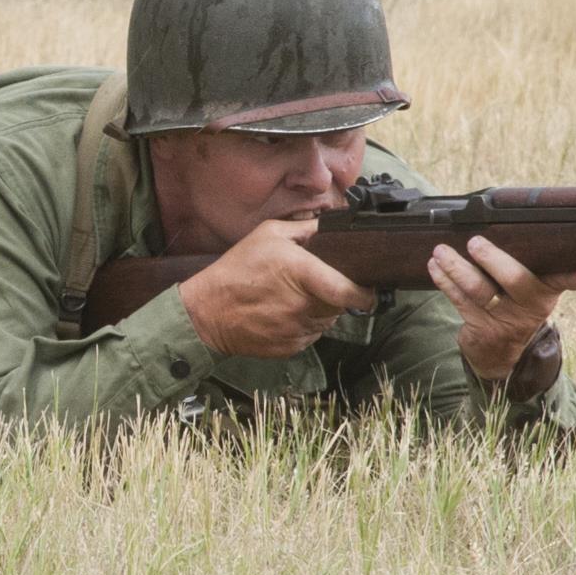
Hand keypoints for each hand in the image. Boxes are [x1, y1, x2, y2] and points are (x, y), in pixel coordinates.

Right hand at [179, 217, 378, 360]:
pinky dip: (304, 325)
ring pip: (326, 320)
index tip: (368, 291)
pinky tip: (283, 313)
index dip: (365, 294)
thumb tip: (332, 226)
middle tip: (313, 283)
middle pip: (339, 305)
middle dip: (334, 294)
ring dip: (319, 310)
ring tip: (292, 297)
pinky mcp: (291, 347)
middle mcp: (304, 305)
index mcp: (303, 274)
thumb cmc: (236, 270)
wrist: (207, 313)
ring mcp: (298, 330)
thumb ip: (305, 229)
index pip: (348, 292)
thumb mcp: (267, 235)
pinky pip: (311, 335)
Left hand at [428, 236, 575, 383]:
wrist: (500, 349)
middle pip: (516, 281)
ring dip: (456, 268)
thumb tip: (520, 216)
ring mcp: (505, 319)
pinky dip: (444, 281)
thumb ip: (534, 260)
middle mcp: (530, 306)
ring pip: (479, 291)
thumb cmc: (516, 299)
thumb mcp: (534, 284)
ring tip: (440, 251)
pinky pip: (460, 301)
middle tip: (475, 242)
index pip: (566, 279)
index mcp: (548, 290)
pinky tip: (435, 266)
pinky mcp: (480, 329)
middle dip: (494, 259)